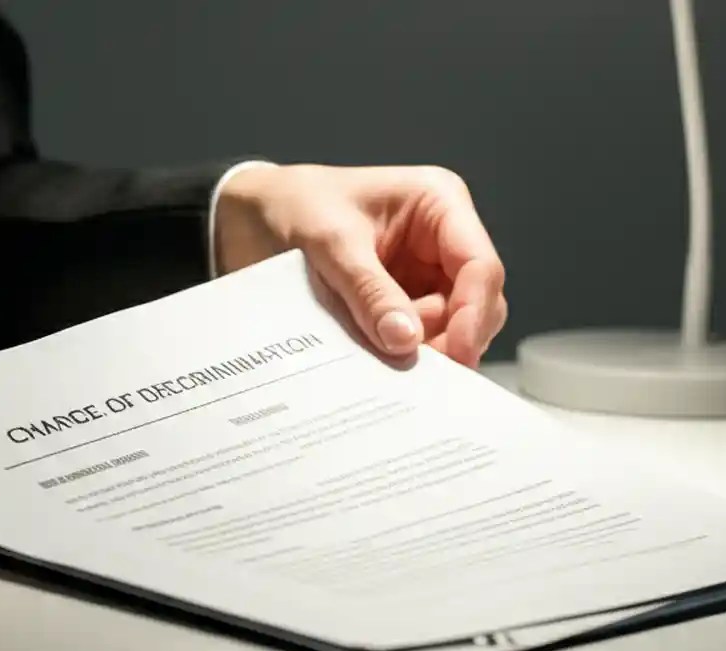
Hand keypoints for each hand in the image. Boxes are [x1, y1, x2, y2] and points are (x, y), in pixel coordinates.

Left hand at [215, 164, 506, 367]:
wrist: (245, 215)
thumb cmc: (292, 207)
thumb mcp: (330, 244)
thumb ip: (369, 291)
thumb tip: (407, 341)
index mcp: (438, 204)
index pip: (479, 265)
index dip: (474, 313)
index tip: (454, 355)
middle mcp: (439, 240)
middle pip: (472, 303)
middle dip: (447, 338)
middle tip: (411, 372)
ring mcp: (420, 274)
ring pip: (444, 327)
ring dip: (418, 350)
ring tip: (379, 364)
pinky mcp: (396, 302)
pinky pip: (411, 336)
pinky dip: (396, 353)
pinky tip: (372, 364)